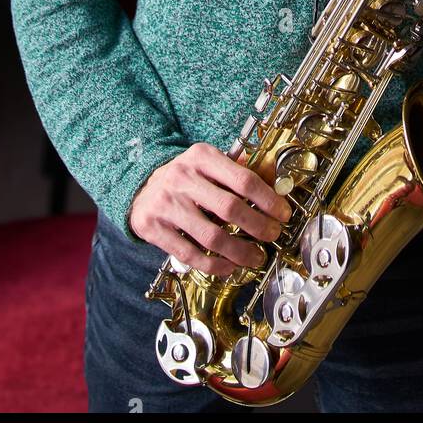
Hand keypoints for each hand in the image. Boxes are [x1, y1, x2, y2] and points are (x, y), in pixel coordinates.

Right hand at [129, 143, 292, 275]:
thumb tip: (275, 177)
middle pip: (230, 208)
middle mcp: (182, 177)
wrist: (140, 187)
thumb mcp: (209, 163)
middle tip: (272, 235)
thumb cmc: (184, 177)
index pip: (243, 179)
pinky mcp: (153, 228)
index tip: (283, 214)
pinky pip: (191, 254)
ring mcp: (166, 204)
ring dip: (240, 252)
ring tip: (255, 256)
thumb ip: (239, 170)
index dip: (268, 200)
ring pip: (212, 237)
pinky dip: (215, 265)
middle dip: (258, 227)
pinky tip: (229, 266)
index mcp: (201, 156)